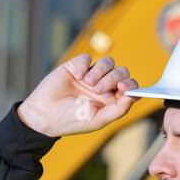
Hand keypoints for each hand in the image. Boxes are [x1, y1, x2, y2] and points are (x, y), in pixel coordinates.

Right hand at [17, 54, 138, 137]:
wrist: (45, 115)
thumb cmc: (71, 121)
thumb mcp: (98, 120)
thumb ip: (118, 109)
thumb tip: (134, 96)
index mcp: (111, 99)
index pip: (129, 86)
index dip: (130, 84)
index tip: (123, 87)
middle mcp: (104, 85)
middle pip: (121, 72)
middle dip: (112, 78)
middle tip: (98, 90)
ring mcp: (91, 75)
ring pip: (107, 62)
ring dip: (99, 72)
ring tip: (87, 83)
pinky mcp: (77, 66)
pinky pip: (88, 58)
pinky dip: (84, 65)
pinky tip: (77, 76)